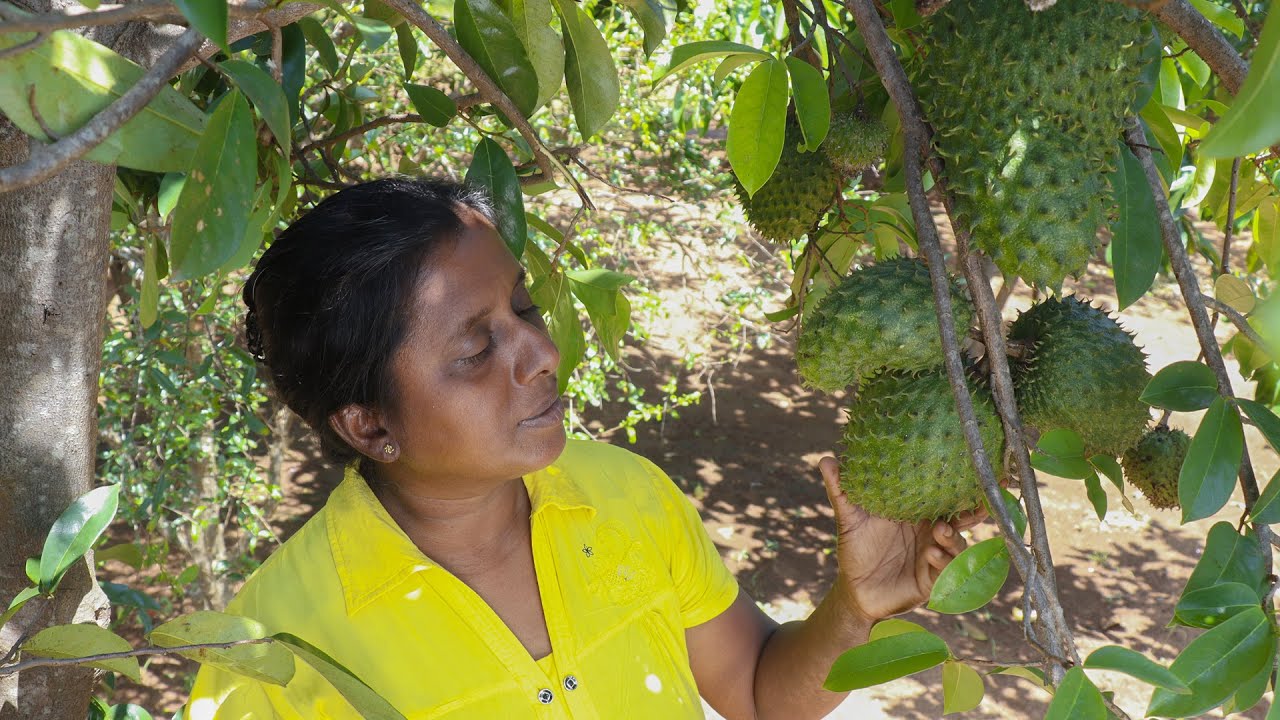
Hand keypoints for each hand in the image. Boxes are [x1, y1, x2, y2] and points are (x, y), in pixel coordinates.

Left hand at [816, 456, 986, 623]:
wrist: (853, 589)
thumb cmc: (856, 549)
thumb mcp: (849, 519)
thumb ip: (841, 491)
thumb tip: (826, 459)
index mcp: (917, 514)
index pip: (944, 498)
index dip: (963, 489)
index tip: (978, 476)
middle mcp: (930, 532)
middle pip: (961, 521)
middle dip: (972, 513)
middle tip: (977, 508)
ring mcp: (934, 555)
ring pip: (957, 544)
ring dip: (953, 538)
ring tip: (940, 531)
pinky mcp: (933, 579)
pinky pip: (946, 569)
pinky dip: (942, 561)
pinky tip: (930, 553)